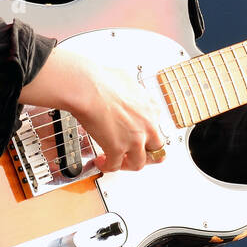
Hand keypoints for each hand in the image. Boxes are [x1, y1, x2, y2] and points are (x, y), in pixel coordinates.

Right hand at [21, 47, 167, 173]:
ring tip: (118, 162)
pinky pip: (115, 166)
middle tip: (135, 154)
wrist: (88, 88)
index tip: (139, 136)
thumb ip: (132, 91)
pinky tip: (101, 162)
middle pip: (156, 149)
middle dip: (145, 154)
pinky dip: (108, 166)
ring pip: (139, 163)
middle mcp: (147, 125)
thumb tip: (125, 89)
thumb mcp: (128, 80)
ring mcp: (134, 139)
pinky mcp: (117, 149)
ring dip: (127, 164)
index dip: (147, 134)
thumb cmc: (102, 80)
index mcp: (151, 108)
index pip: (157, 128)